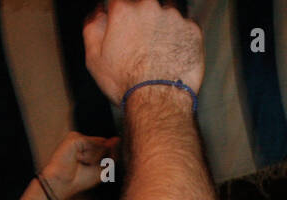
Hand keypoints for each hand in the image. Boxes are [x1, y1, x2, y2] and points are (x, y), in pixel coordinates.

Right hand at [41, 131, 119, 199]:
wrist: (63, 184)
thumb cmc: (80, 179)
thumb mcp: (102, 169)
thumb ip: (111, 155)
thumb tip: (116, 139)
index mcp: (89, 148)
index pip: (108, 147)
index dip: (109, 158)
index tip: (97, 167)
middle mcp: (84, 141)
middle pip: (106, 144)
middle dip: (103, 158)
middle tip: (86, 166)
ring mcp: (79, 138)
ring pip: (101, 143)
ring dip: (95, 158)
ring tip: (81, 162)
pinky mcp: (74, 137)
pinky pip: (93, 143)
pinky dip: (89, 155)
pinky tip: (78, 158)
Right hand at [84, 0, 204, 105]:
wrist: (159, 102)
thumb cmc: (127, 84)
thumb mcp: (94, 58)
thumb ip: (93, 27)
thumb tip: (100, 13)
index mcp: (123, 10)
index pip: (119, 1)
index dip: (120, 15)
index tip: (123, 27)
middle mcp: (149, 7)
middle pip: (145, 4)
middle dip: (143, 18)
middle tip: (142, 42)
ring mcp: (173, 17)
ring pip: (167, 13)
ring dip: (163, 25)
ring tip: (159, 50)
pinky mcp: (193, 30)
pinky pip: (186, 27)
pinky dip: (182, 37)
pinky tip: (174, 55)